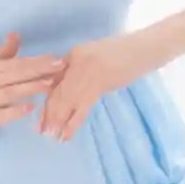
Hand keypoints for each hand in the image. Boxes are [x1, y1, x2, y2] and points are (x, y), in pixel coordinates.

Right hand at [0, 31, 66, 145]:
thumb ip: (5, 54)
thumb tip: (15, 33)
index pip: (16, 62)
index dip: (36, 60)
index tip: (57, 58)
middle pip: (14, 74)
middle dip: (37, 70)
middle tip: (58, 67)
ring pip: (8, 93)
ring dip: (29, 88)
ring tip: (48, 85)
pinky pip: (0, 115)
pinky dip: (15, 111)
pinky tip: (30, 108)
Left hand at [38, 29, 167, 142]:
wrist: (143, 48)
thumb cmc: (121, 51)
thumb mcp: (94, 54)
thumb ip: (78, 67)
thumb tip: (64, 85)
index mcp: (74, 54)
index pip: (54, 80)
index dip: (47, 99)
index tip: (41, 116)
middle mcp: (76, 62)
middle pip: (57, 92)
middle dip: (49, 113)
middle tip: (42, 131)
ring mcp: (87, 72)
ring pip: (67, 100)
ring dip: (57, 119)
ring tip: (51, 135)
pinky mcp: (100, 83)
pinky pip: (83, 106)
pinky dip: (74, 121)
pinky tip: (67, 134)